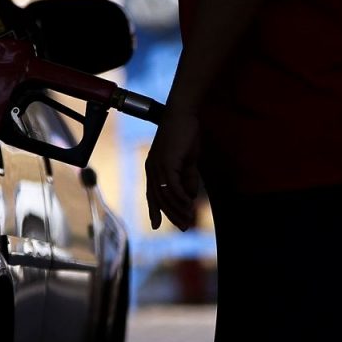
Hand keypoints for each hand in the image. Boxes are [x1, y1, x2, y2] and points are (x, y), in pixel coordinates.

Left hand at [145, 107, 201, 231]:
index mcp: (154, 168)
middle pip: (159, 198)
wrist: (183, 114)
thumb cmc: (185, 134)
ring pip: (165, 195)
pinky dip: (180, 198)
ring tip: (189, 220)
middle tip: (184, 227)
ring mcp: (157, 166)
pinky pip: (172, 187)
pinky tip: (189, 205)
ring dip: (178, 209)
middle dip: (171, 215)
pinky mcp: (166, 162)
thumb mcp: (188, 160)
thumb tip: (189, 196)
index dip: (154, 210)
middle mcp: (152, 168)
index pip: (152, 194)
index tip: (156, 226)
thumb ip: (187, 178)